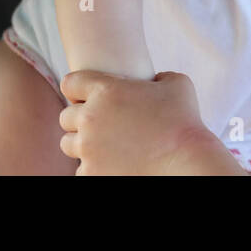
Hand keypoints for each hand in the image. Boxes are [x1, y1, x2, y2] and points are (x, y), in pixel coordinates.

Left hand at [58, 69, 243, 174]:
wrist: (185, 162)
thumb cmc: (184, 121)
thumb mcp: (177, 84)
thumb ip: (159, 76)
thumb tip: (155, 80)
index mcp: (105, 91)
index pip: (70, 83)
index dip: (79, 89)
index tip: (89, 96)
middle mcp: (90, 118)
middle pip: (65, 117)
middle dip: (80, 119)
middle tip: (100, 124)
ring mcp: (88, 149)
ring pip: (68, 144)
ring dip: (82, 143)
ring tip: (103, 145)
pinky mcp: (92, 173)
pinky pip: (81, 169)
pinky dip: (93, 166)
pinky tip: (111, 163)